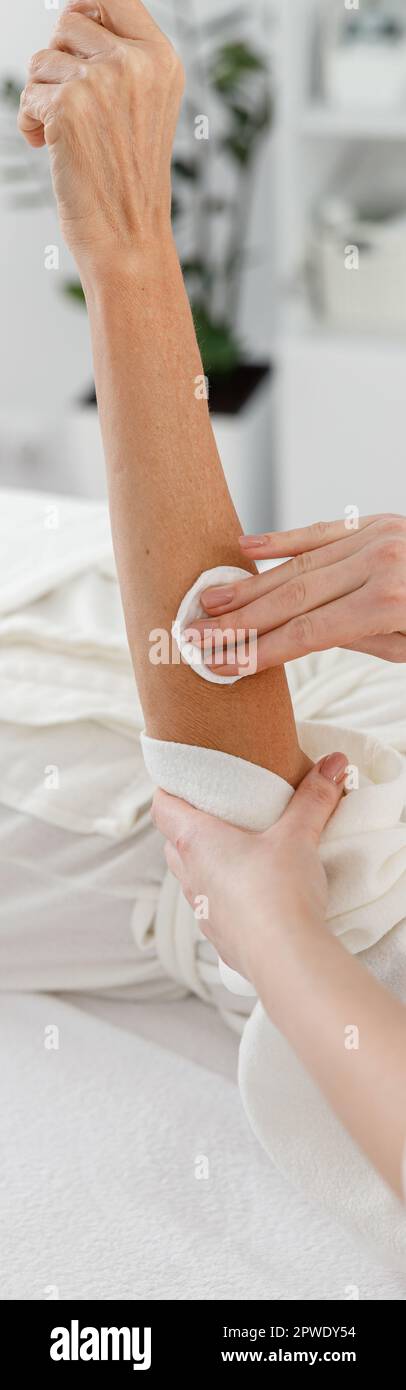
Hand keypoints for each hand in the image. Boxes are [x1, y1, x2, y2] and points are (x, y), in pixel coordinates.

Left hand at [18, 0, 183, 271]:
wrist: (130, 237)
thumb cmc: (131, 180)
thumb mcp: (145, 106)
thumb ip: (122, 57)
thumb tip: (73, 15)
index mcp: (161, 58)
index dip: (82, 11)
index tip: (71, 41)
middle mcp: (134, 63)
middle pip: (68, 22)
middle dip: (58, 62)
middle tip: (71, 104)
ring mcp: (101, 81)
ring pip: (42, 60)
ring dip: (42, 97)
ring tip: (65, 135)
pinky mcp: (69, 106)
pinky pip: (28, 95)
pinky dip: (31, 124)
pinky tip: (51, 149)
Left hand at [152, 753, 347, 984]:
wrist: (285, 957)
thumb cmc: (279, 892)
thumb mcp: (299, 834)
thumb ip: (313, 797)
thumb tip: (333, 764)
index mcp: (195, 841)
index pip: (162, 807)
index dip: (168, 790)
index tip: (184, 781)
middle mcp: (189, 875)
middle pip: (174, 842)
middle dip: (191, 826)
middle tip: (220, 811)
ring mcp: (201, 910)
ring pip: (192, 876)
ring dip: (208, 863)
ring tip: (240, 852)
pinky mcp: (219, 935)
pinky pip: (213, 907)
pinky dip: (225, 895)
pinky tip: (254, 893)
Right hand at [188, 514, 405, 672]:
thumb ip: (364, 639)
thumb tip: (304, 635)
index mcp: (389, 605)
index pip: (307, 633)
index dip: (260, 649)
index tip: (222, 662)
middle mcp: (379, 564)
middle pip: (292, 597)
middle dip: (240, 619)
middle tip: (194, 633)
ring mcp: (378, 537)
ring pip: (299, 564)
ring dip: (249, 585)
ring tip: (208, 601)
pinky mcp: (380, 522)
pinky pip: (322, 531)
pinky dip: (282, 540)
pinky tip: (246, 550)